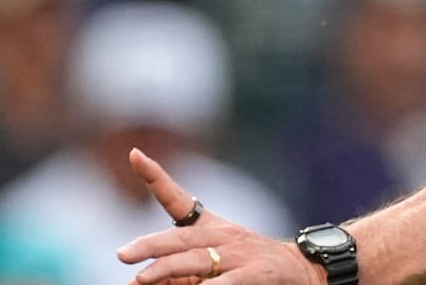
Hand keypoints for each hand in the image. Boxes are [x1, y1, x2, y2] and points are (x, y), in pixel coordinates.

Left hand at [116, 148, 322, 284]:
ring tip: (142, 279)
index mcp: (211, 226)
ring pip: (198, 259)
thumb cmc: (251, 265)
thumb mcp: (216, 261)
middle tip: (122, 254)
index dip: (156, 176)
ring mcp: (241, 253)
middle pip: (181, 237)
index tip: (134, 153)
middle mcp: (224, 234)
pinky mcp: (257, 273)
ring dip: (167, 268)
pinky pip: (229, 281)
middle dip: (149, 245)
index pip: (178, 198)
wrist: (303, 269)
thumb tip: (139, 278)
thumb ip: (181, 267)